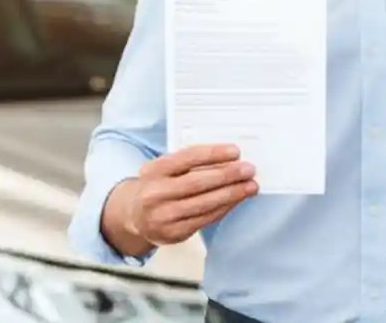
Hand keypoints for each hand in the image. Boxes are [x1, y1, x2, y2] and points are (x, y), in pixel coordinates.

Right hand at [108, 144, 257, 251]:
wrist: (135, 216)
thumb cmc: (158, 185)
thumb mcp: (164, 169)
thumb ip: (188, 163)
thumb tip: (228, 159)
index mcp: (153, 171)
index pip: (187, 158)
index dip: (213, 154)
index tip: (235, 152)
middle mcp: (155, 193)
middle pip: (198, 182)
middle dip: (228, 175)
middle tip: (249, 170)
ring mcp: (164, 216)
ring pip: (205, 203)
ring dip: (232, 194)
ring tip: (250, 186)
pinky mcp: (174, 233)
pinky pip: (205, 219)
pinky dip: (225, 208)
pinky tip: (236, 200)